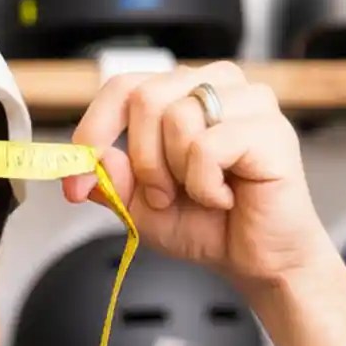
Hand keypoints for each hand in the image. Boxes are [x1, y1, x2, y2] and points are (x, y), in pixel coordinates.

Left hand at [63, 61, 334, 289]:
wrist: (259, 259)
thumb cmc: (210, 225)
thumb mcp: (139, 207)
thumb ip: (110, 180)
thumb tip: (91, 159)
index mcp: (181, 93)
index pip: (122, 86)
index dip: (92, 131)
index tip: (75, 181)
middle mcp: (214, 85)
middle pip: (144, 97)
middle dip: (141, 160)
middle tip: (161, 196)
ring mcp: (248, 101)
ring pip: (176, 116)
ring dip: (175, 173)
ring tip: (201, 194)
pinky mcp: (270, 128)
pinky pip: (208, 146)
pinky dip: (205, 184)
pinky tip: (225, 196)